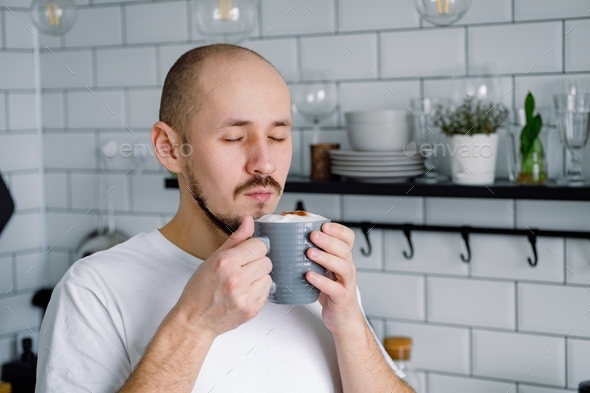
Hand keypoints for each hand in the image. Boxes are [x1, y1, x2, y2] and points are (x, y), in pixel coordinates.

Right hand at [173, 215, 272, 337]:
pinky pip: (267, 293)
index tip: (247, 253)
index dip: (254, 248)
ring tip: (243, 283)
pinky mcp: (251, 310)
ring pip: (269, 277)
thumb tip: (249, 221)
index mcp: (226, 262)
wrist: (194, 320)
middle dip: (257, 263)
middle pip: (267, 261)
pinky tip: (244, 294)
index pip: (259, 245)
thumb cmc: (199, 290)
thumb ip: (235, 239)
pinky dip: (258, 292)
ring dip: (259, 278)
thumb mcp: (213, 259)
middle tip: (243, 269)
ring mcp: (245, 296)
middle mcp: (236, 279)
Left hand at [305, 222, 362, 334]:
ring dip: (325, 258)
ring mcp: (346, 283)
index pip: (348, 238)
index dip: (338, 230)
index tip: (324, 225)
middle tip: (313, 235)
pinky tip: (310, 276)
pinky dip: (322, 281)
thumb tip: (289, 240)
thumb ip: (314, 256)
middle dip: (329, 241)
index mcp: (343, 258)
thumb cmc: (330, 291)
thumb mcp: (324, 270)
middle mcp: (348, 268)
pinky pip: (334, 288)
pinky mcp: (342, 298)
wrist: (343, 318)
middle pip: (345, 250)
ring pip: (342, 266)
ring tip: (310, 253)